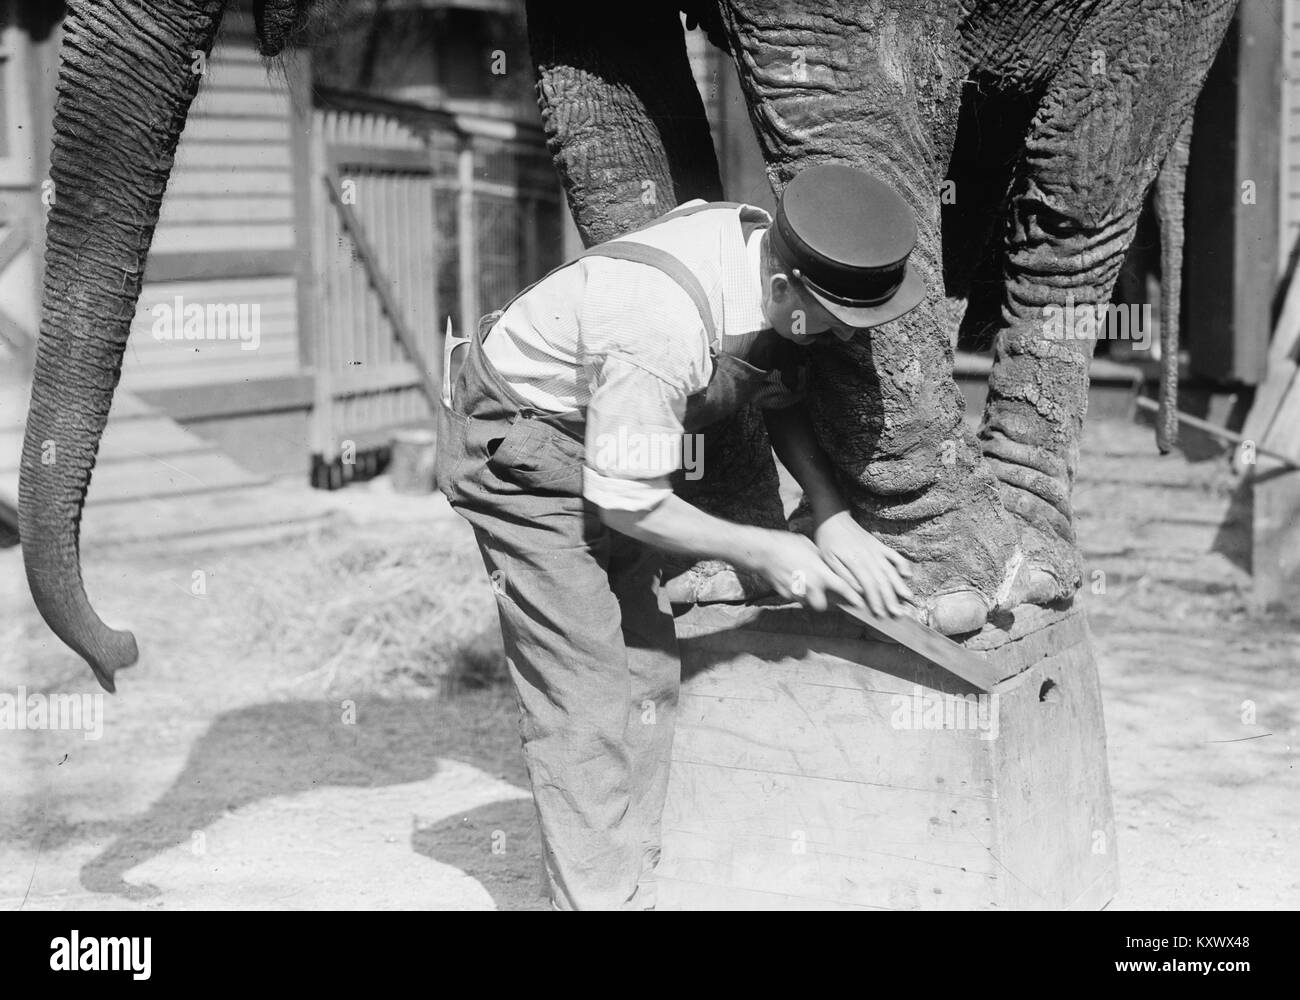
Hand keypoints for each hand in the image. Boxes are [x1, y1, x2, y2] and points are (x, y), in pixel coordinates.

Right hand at [747, 530, 863, 611]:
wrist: (763, 550)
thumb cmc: (787, 544)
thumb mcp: (811, 548)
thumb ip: (821, 562)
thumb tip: (828, 568)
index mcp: (820, 572)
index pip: (843, 588)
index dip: (853, 597)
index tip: (860, 603)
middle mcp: (810, 585)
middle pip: (822, 606)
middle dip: (823, 602)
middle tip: (822, 594)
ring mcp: (796, 592)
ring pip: (807, 602)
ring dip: (808, 597)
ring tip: (804, 583)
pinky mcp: (784, 594)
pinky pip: (794, 597)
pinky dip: (795, 592)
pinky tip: (791, 580)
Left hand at [813, 510, 914, 616]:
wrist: (833, 517)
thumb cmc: (828, 541)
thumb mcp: (829, 560)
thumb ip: (844, 576)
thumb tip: (858, 591)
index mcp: (855, 562)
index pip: (869, 586)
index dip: (876, 601)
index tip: (881, 614)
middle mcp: (869, 557)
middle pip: (883, 581)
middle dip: (891, 599)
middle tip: (898, 613)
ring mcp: (876, 550)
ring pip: (891, 571)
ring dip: (900, 586)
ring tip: (909, 599)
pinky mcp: (878, 545)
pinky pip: (894, 555)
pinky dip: (902, 565)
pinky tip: (908, 575)